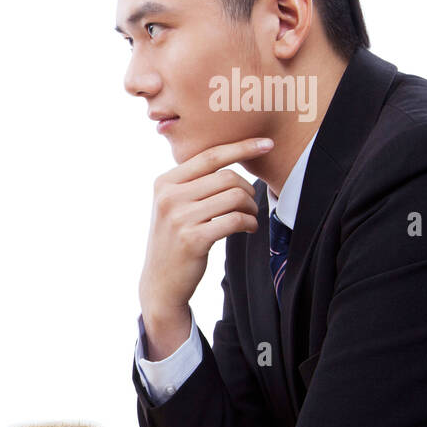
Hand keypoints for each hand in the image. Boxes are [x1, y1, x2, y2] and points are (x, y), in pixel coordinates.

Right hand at [139, 136, 273, 358]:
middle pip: (227, 177)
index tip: (267, 143)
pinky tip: (248, 229)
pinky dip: (249, 223)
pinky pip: (235, 220)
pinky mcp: (193, 239)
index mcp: (164, 183)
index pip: (209, 156)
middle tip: (249, 204)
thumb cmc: (174, 240)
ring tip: (248, 218)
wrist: (160, 282)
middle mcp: (168, 197)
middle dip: (248, 189)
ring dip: (251, 207)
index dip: (241, 146)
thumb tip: (233, 157)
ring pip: (234, 197)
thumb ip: (193, 182)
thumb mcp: (172, 206)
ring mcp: (179, 218)